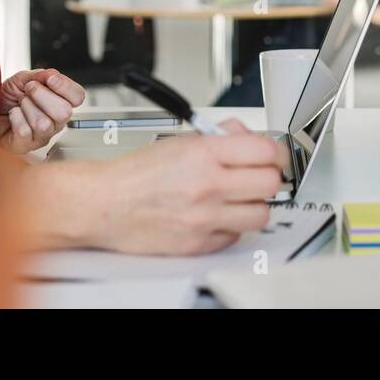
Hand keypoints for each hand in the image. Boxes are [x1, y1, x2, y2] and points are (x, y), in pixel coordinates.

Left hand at [0, 68, 85, 153]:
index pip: (78, 97)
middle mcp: (55, 122)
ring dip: (27, 108)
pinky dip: (15, 118)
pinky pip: (25, 132)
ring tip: (19, 104)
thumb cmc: (6, 98)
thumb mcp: (23, 79)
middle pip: (65, 113)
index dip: (65, 87)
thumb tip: (53, 75)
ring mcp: (41, 136)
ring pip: (44, 124)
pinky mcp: (25, 146)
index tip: (49, 79)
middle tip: (28, 91)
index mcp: (60, 103)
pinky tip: (12, 115)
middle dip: (42, 96)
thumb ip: (41, 75)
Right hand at [88, 119, 288, 254]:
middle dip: (269, 176)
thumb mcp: (182, 138)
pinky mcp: (198, 244)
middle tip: (260, 174)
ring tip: (240, 197)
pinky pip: (236, 235)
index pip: (265, 150)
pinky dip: (232, 225)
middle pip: (270, 183)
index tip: (273, 154)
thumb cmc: (137, 173)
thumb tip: (251, 137)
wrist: (104, 203)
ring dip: (255, 204)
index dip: (275, 151)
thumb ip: (221, 135)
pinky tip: (218, 214)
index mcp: (203, 154)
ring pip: (261, 214)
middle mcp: (206, 186)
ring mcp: (204, 218)